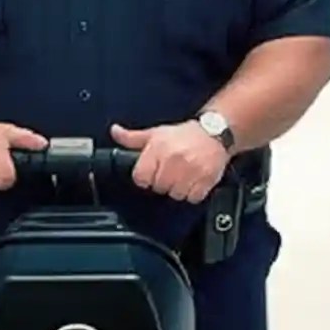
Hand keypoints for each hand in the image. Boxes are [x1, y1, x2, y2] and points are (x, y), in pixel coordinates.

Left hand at [110, 121, 229, 203]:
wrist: (214, 132)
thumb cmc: (184, 135)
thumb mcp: (155, 133)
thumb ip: (132, 137)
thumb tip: (115, 132)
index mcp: (158, 148)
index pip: (141, 177)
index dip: (145, 177)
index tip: (152, 173)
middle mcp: (173, 159)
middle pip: (159, 187)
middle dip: (163, 182)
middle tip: (171, 172)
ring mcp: (191, 170)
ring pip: (175, 195)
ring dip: (178, 189)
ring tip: (183, 176)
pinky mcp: (205, 179)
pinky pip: (193, 198)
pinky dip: (193, 193)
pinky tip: (194, 181)